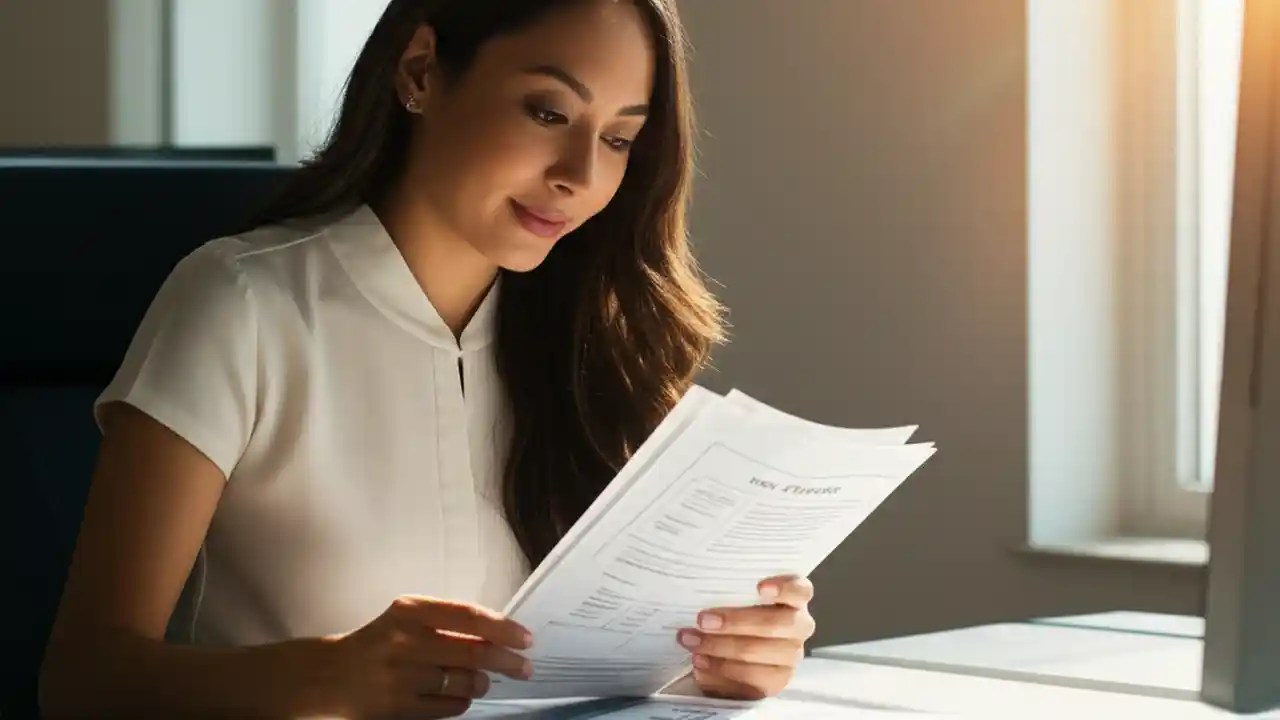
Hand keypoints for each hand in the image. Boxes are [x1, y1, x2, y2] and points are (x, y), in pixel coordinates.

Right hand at [320, 595, 533, 718]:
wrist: (330, 675)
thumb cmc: (380, 641)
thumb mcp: (407, 617)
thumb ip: (446, 620)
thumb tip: (500, 634)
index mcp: (410, 610)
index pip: (469, 616)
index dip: (503, 628)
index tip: (525, 638)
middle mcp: (404, 641)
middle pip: (472, 652)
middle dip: (506, 661)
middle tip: (524, 667)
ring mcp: (401, 677)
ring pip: (463, 682)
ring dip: (482, 683)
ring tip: (484, 681)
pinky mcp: (397, 708)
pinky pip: (448, 708)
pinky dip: (462, 702)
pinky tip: (460, 696)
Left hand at [680, 575, 815, 700]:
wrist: (728, 654)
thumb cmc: (732, 615)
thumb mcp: (733, 598)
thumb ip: (729, 592)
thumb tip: (700, 592)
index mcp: (794, 599)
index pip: (800, 590)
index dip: (784, 588)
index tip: (760, 587)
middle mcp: (799, 627)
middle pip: (774, 623)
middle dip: (735, 622)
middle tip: (703, 621)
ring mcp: (791, 657)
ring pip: (757, 652)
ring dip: (719, 647)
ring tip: (692, 643)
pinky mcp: (776, 684)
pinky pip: (749, 681)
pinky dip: (720, 672)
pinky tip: (700, 666)